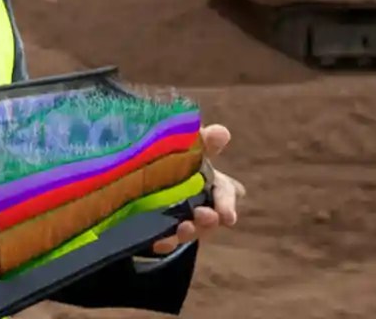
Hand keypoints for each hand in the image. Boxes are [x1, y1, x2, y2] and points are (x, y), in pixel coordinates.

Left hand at [150, 123, 244, 254]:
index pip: (226, 192)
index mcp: (213, 183)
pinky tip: (160, 241)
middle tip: (203, 215)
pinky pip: (167, 241)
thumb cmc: (179, 158)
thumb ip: (204, 141)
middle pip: (212, 216)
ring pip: (192, 231)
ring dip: (189, 231)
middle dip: (210, 219)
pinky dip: (165, 242)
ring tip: (182, 228)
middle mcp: (204, 206)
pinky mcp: (166, 232)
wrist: (147, 177)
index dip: (227, 203)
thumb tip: (222, 132)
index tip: (228, 217)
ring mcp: (186, 221)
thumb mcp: (191, 147)